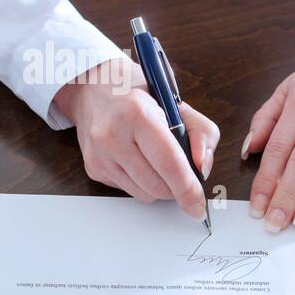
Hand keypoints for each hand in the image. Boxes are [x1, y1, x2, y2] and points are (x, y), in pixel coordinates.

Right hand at [53, 59, 220, 220]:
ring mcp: (99, 154)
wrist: (94, 88)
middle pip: (157, 186)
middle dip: (176, 187)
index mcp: (138, 113)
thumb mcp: (179, 104)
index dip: (187, 189)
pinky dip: (141, 182)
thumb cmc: (140, 95)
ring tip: (156, 160)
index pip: (168, 163)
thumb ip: (202, 134)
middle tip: (181, 171)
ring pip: (143, 194)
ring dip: (159, 186)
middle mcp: (112, 134)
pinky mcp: (92, 168)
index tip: (198, 205)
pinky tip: (137, 159)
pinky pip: (128, 190)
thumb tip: (202, 168)